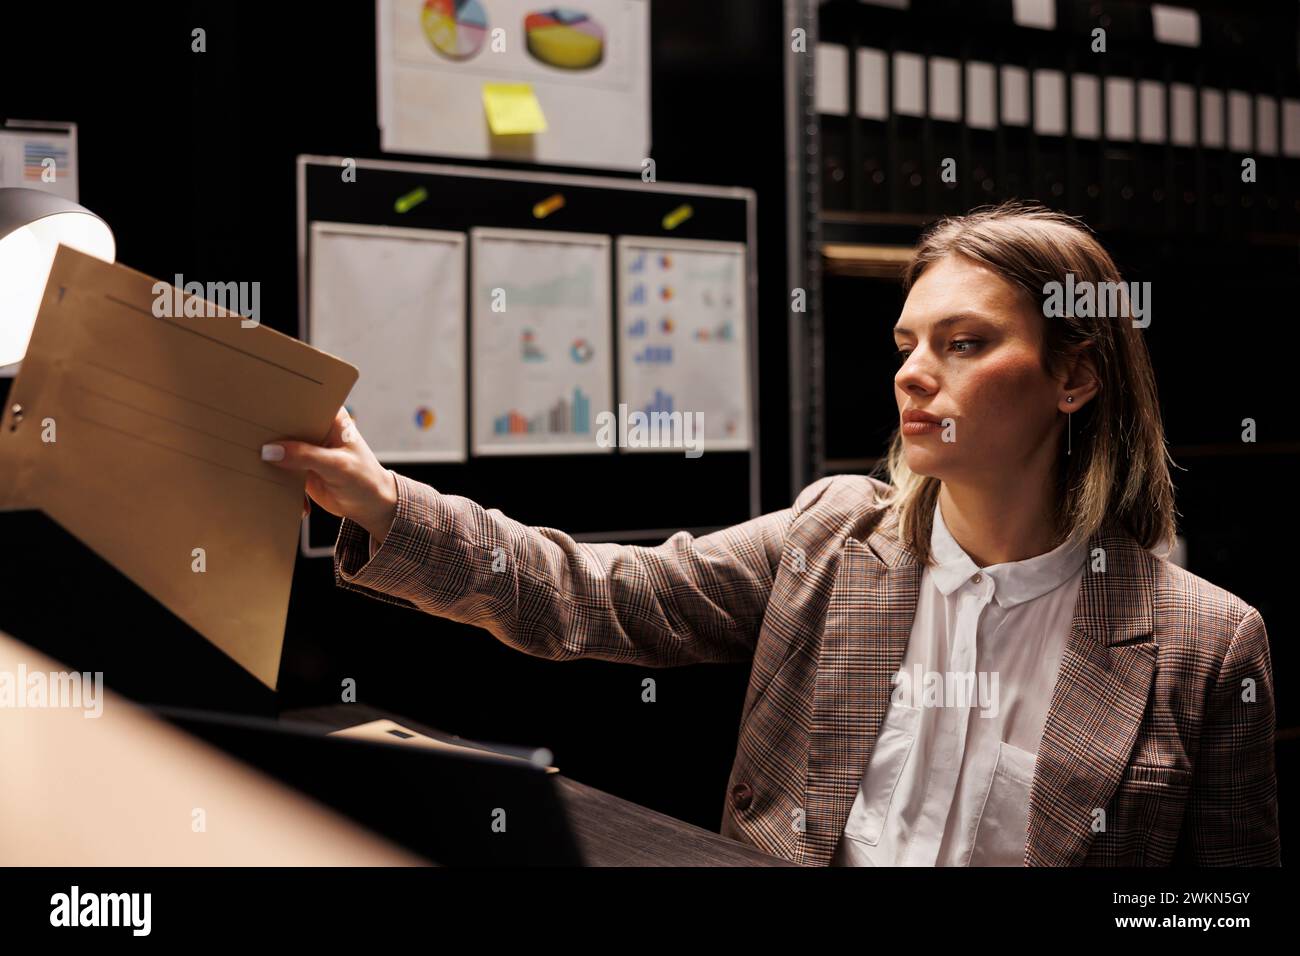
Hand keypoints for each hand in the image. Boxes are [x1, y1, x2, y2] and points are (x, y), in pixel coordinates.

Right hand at [261, 407, 397, 544]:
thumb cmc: (364, 479)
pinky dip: (277, 479)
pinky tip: (278, 491)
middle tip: (247, 437)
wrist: (370, 505)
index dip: (282, 404)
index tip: (259, 407)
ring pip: (279, 447)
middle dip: (269, 433)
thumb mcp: (337, 466)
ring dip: (268, 457)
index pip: (302, 402)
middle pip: (285, 424)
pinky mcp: (299, 468)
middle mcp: (316, 429)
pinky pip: (281, 469)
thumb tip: (270, 451)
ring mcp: (306, 449)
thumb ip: (305, 456)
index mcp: (330, 417)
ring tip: (250, 464)